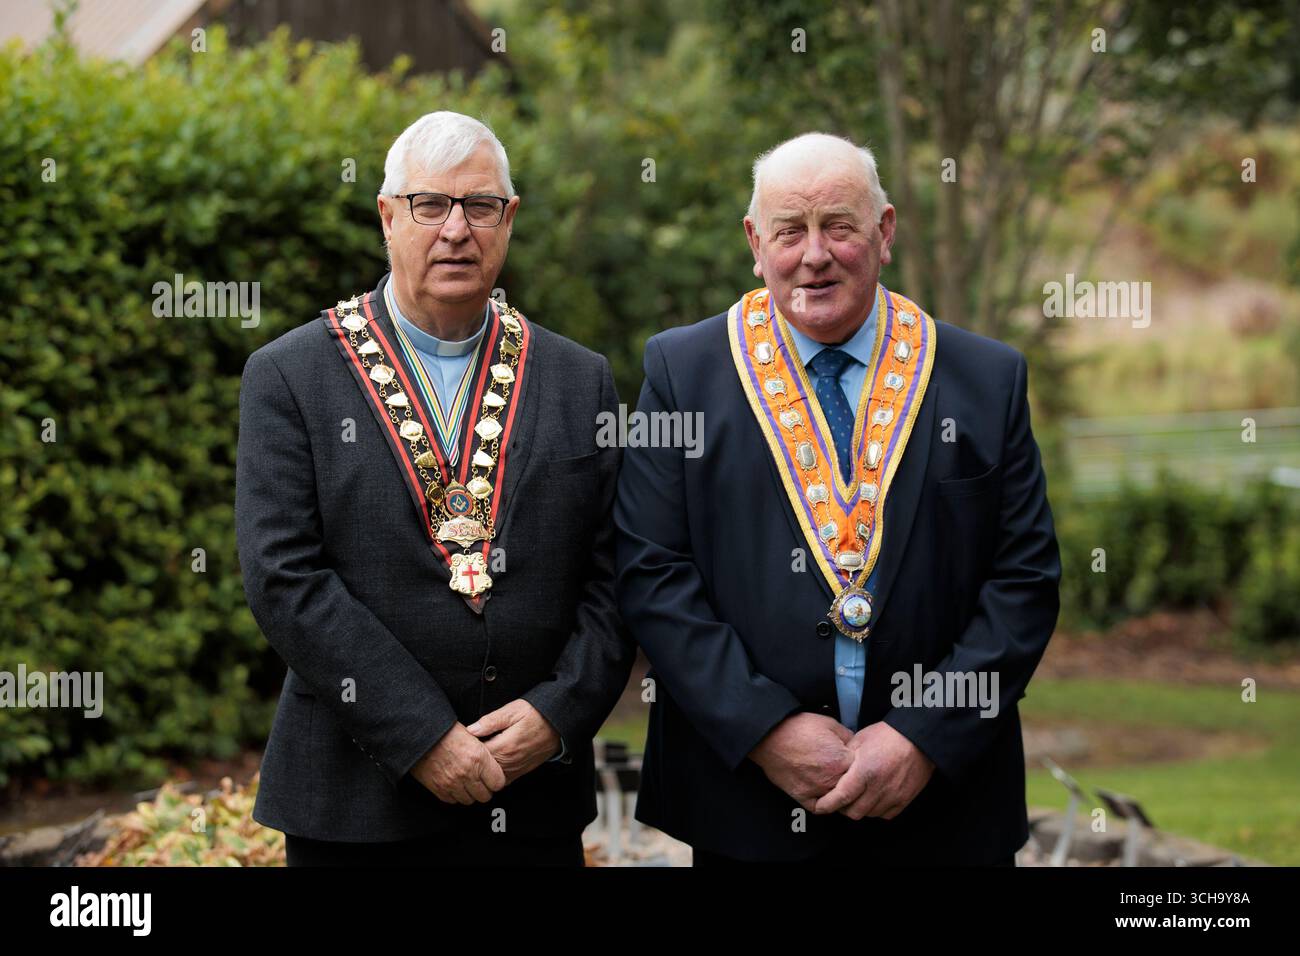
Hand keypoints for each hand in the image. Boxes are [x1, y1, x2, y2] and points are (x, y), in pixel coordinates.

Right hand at [410, 722, 506, 804]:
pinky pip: (452, 800)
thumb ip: (483, 754)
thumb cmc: (446, 730)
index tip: (492, 777)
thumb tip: (491, 766)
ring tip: (465, 783)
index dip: (496, 781)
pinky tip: (453, 784)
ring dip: (469, 794)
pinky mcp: (438, 788)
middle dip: (484, 790)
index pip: (498, 783)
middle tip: (479, 782)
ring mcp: (452, 783)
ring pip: (469, 800)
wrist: (421, 734)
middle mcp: (467, 773)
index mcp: (479, 758)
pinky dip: (454, 795)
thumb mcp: (472, 736)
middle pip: (485, 796)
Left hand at [466, 699, 560, 785]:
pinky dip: (493, 776)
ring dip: (481, 771)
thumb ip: (490, 721)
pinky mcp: (521, 772)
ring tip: (473, 760)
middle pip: (481, 769)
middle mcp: (510, 761)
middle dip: (471, 762)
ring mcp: (516, 769)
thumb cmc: (537, 714)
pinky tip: (488, 767)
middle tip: (462, 753)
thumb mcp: (513, 711)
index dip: (466, 749)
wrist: (559, 724)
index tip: (460, 743)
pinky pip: (502, 781)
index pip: (477, 755)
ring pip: (490, 777)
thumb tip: (471, 729)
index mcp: (505, 746)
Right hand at [748, 712, 854, 811]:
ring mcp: (817, 790)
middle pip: (852, 787)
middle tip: (845, 771)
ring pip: (839, 801)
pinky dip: (824, 803)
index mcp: (842, 761)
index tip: (855, 761)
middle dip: (852, 780)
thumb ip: (848, 736)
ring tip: (835, 782)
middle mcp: (832, 780)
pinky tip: (824, 794)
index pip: (862, 770)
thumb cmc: (798, 728)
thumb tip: (855, 744)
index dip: (860, 764)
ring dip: (840, 793)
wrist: (770, 736)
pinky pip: (820, 808)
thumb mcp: (829, 723)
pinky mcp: (802, 797)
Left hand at [812, 721, 934, 818]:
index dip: (827, 805)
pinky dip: (876, 810)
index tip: (819, 806)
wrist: (918, 738)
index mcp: (865, 771)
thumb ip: (844, 758)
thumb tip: (831, 772)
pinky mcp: (904, 800)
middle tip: (838, 800)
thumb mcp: (860, 740)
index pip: (841, 797)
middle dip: (842, 809)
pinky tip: (872, 798)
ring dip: (859, 809)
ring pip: (868, 815)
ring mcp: (893, 796)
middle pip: (853, 812)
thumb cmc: (887, 735)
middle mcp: (879, 787)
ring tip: (856, 797)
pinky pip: (885, 815)